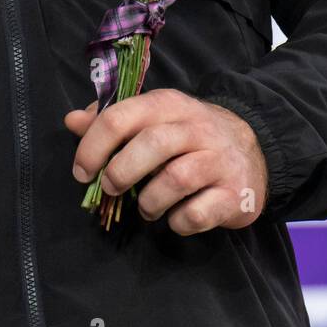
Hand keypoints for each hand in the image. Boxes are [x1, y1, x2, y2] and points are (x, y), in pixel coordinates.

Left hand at [64, 88, 268, 234]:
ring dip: (149, 201)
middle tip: (110, 188)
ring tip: (146, 208)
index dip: (94, 145)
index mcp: (168, 104)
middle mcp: (196, 127)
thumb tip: (72, 121)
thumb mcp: (153, 118)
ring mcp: (219, 160)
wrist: (254, 150)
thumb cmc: (189, 136)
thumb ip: (112, 121)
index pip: (123, 115)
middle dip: (121, 171)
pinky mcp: (235, 194)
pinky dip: (178, 222)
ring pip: (176, 179)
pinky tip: (175, 218)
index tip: (81, 171)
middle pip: (152, 143)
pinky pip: (198, 213)